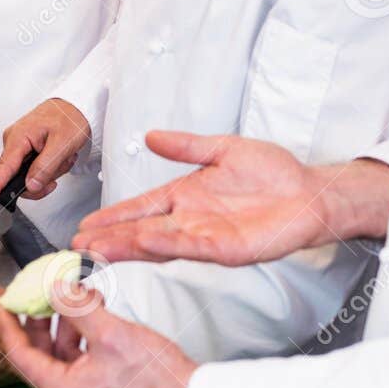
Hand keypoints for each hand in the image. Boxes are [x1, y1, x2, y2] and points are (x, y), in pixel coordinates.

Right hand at [0, 98, 91, 203]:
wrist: (75, 106)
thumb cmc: (69, 118)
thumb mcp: (62, 144)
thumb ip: (45, 167)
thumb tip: (30, 185)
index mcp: (19, 137)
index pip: (4, 167)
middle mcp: (14, 140)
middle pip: (18, 176)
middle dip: (41, 178)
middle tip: (60, 166)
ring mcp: (19, 145)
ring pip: (28, 174)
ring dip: (48, 171)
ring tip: (62, 157)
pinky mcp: (25, 148)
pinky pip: (32, 168)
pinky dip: (47, 167)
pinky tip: (57, 157)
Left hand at [0, 286, 194, 387]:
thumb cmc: (156, 378)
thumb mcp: (112, 333)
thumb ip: (78, 308)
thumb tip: (55, 289)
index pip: (20, 356)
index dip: (10, 326)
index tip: (6, 303)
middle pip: (40, 356)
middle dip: (41, 321)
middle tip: (41, 292)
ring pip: (63, 358)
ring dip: (67, 326)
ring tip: (79, 297)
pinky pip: (81, 365)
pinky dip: (83, 340)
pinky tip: (96, 316)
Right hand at [74, 130, 383, 265]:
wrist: (311, 191)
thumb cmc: (274, 173)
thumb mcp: (223, 149)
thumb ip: (186, 146)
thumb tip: (150, 136)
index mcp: (185, 198)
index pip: (139, 209)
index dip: (111, 218)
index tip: (82, 227)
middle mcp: (190, 221)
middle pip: (140, 231)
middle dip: (108, 239)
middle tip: (76, 248)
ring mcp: (207, 237)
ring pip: (159, 244)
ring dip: (128, 247)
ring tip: (97, 251)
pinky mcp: (229, 248)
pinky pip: (193, 246)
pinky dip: (169, 245)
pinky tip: (146, 242)